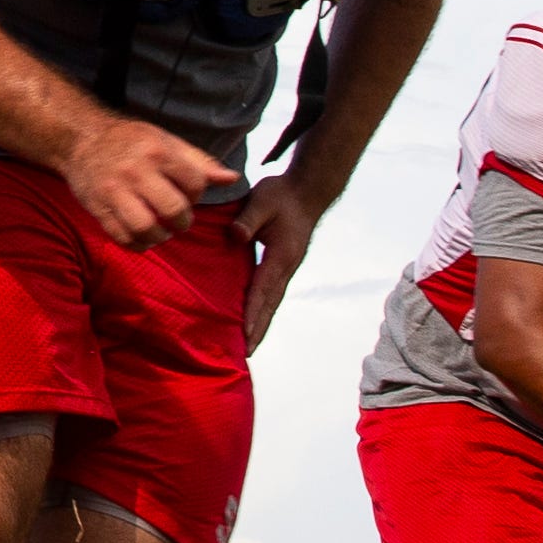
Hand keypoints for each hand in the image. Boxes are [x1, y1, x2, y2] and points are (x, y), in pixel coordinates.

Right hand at [48, 113, 234, 248]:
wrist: (82, 140)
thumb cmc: (131, 141)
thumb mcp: (166, 142)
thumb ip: (199, 163)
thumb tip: (232, 178)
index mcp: (157, 152)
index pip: (194, 184)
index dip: (197, 195)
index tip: (187, 195)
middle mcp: (136, 171)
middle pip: (172, 210)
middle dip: (182, 222)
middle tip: (178, 220)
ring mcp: (114, 190)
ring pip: (145, 228)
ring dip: (159, 238)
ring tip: (161, 233)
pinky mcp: (97, 207)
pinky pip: (122, 237)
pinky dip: (137, 244)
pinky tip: (142, 237)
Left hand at [232, 176, 322, 350]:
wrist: (307, 190)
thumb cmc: (282, 195)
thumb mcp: (262, 201)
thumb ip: (248, 220)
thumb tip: (234, 236)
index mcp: (281, 256)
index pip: (263, 289)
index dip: (253, 312)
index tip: (245, 334)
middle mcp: (287, 266)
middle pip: (271, 304)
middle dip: (259, 328)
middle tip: (247, 352)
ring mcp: (288, 267)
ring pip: (273, 301)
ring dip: (262, 322)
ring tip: (250, 343)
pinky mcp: (284, 263)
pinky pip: (272, 291)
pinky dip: (263, 308)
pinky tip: (254, 316)